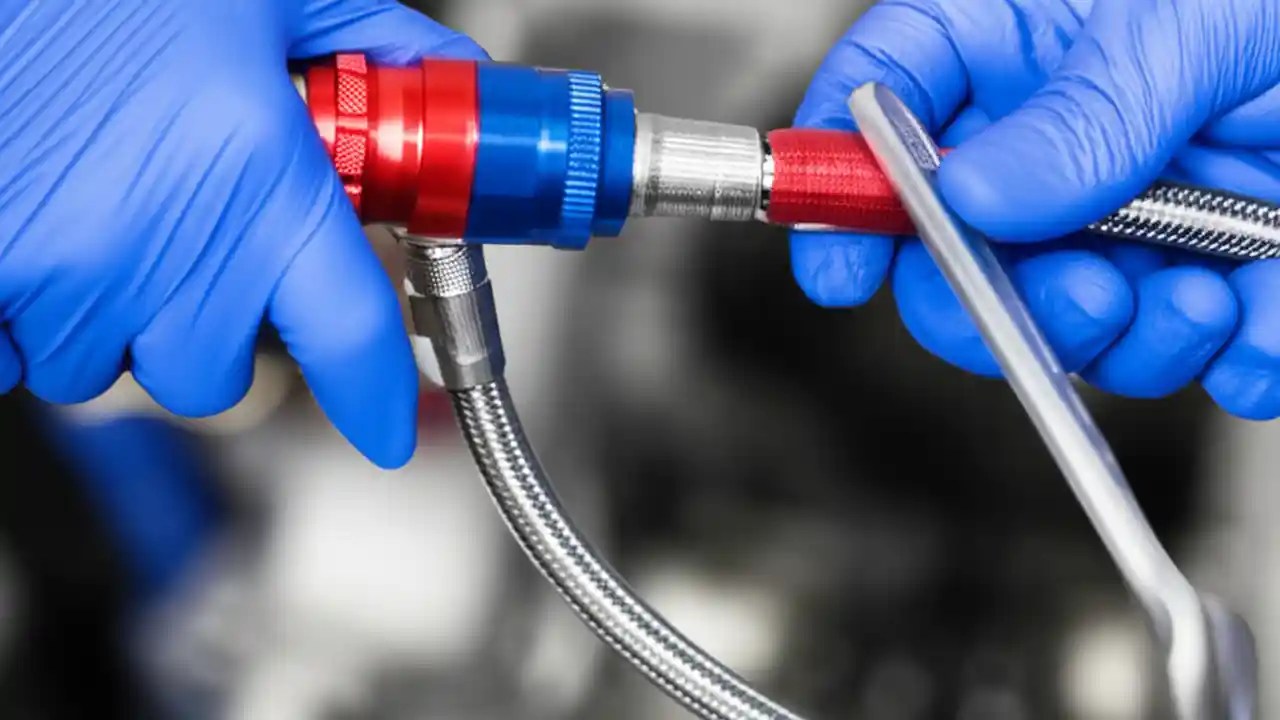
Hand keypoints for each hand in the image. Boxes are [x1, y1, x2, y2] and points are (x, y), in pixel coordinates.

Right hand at [0, 0, 484, 466]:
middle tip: (191, 248)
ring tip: (101, 215)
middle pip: (214, 377)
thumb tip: (453, 78)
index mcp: (257, 176)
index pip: (349, 336)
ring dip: (117, 320)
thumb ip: (371, 44)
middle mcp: (164, 246)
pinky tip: (38, 235)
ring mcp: (63, 276)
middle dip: (211, 328)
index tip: (387, 430)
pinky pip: (17, 358)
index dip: (375, 398)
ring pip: (110, 367)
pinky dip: (31, 317)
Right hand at [793, 0, 1279, 417]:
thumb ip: (1085, 111)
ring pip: (1066, 315)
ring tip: (1193, 294)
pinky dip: (1228, 357)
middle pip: (957, 242)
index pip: (889, 96)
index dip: (840, 178)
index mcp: (1030, 34)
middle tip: (1066, 292)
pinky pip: (1187, 351)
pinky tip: (1262, 318)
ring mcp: (1136, 210)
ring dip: (1122, 334)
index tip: (840, 259)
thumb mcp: (1199, 15)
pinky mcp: (1217, 273)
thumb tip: (977, 192)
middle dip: (998, 297)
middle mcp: (1066, 133)